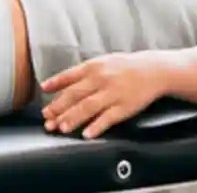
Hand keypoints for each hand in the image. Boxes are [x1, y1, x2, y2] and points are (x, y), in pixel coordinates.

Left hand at [39, 51, 167, 138]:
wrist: (153, 70)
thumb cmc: (123, 68)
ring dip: (73, 118)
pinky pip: (108, 118)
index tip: (43, 93)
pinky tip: (87, 134)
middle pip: (75, 94)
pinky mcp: (124, 107)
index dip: (55, 85)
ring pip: (88, 107)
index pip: (69, 77)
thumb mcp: (100, 63)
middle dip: (59, 107)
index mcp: (92, 67)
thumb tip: (55, 84)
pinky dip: (97, 126)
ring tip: (61, 128)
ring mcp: (112, 93)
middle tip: (47, 117)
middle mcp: (100, 79)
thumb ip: (79, 73)